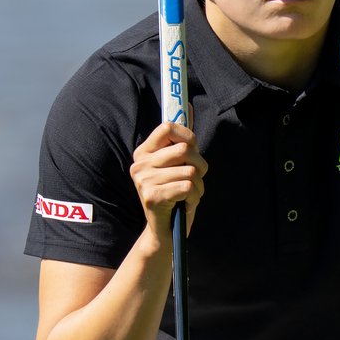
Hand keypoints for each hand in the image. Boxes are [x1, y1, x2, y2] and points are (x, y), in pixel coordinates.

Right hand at [129, 121, 206, 235]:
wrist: (165, 232)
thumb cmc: (176, 195)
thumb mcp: (178, 166)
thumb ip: (182, 140)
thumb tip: (188, 106)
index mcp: (144, 152)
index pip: (167, 127)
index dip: (188, 136)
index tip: (193, 150)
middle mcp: (140, 164)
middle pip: (184, 149)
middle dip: (200, 166)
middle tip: (194, 179)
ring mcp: (143, 180)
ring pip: (190, 171)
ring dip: (198, 186)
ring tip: (188, 196)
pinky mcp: (152, 197)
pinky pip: (187, 187)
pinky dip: (194, 197)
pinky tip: (184, 204)